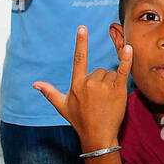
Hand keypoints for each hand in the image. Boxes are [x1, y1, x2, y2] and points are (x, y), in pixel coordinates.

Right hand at [33, 27, 130, 150]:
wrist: (97, 135)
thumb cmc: (80, 121)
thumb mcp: (62, 106)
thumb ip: (50, 92)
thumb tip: (35, 84)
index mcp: (77, 84)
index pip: (79, 59)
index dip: (81, 43)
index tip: (82, 28)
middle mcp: (90, 83)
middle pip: (100, 70)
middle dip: (101, 81)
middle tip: (100, 99)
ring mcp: (104, 86)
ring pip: (111, 74)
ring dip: (111, 84)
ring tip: (107, 100)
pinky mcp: (118, 90)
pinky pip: (123, 70)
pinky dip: (127, 60)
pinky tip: (129, 49)